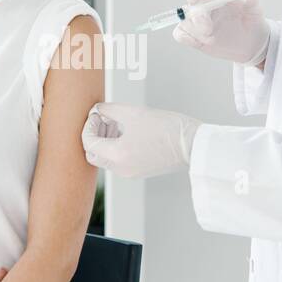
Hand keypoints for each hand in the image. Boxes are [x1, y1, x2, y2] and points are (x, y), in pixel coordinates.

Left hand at [82, 102, 200, 178]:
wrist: (193, 145)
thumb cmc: (167, 127)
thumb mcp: (134, 113)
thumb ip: (110, 110)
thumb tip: (97, 109)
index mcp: (117, 156)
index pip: (89, 143)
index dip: (88, 126)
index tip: (96, 113)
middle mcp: (121, 169)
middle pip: (93, 154)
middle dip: (93, 135)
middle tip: (102, 118)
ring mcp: (130, 172)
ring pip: (105, 158)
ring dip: (104, 140)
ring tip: (115, 122)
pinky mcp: (139, 171)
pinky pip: (118, 161)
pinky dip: (115, 147)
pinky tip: (125, 131)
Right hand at [172, 0, 269, 65]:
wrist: (251, 43)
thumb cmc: (252, 21)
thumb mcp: (255, 9)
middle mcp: (203, 5)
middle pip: (190, 6)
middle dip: (197, 18)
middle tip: (208, 29)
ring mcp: (197, 21)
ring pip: (184, 21)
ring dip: (195, 30)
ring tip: (211, 38)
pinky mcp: (194, 35)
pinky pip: (180, 34)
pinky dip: (185, 38)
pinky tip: (198, 43)